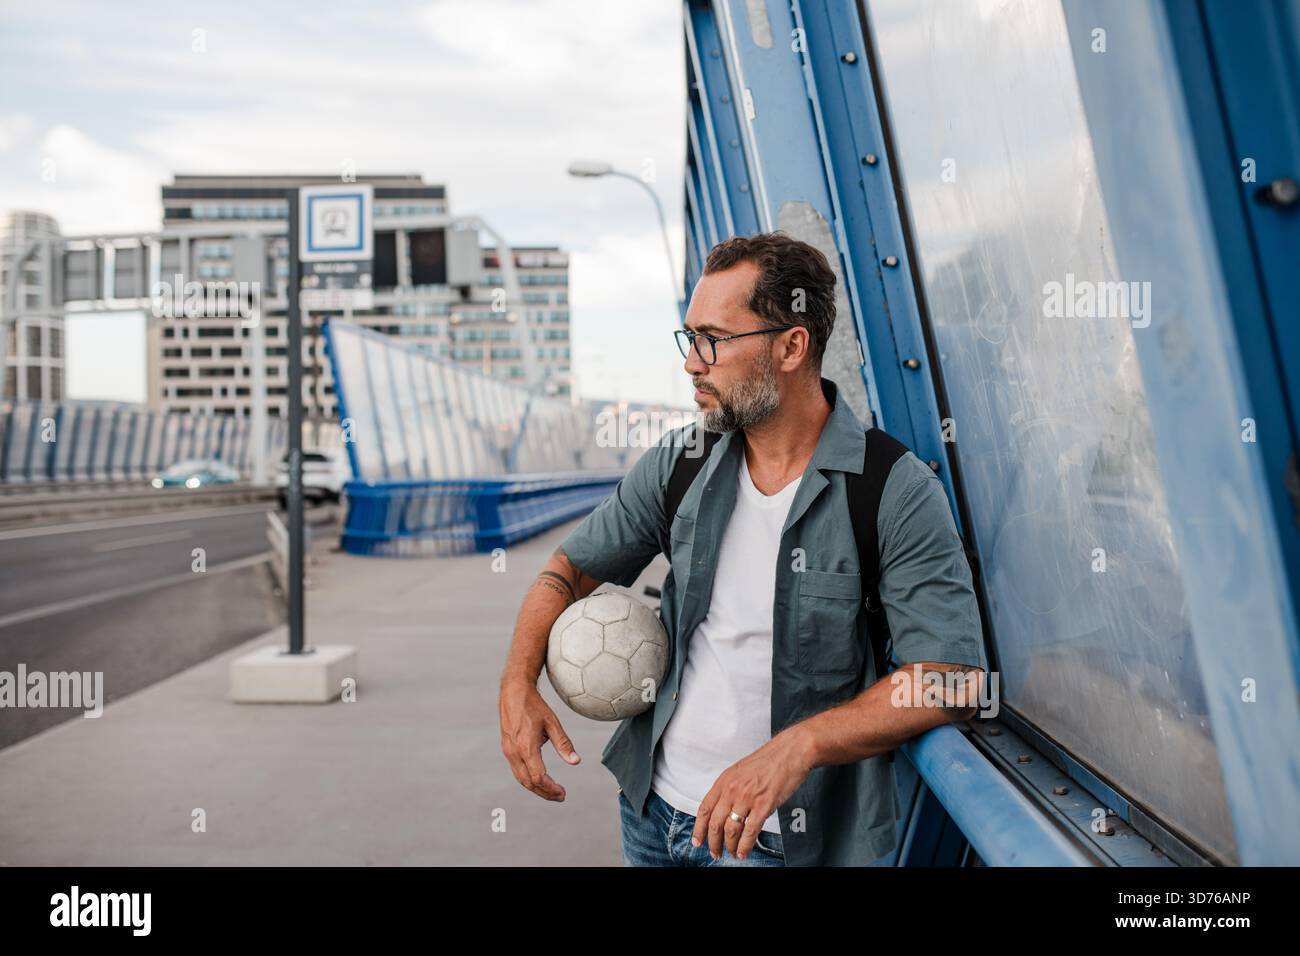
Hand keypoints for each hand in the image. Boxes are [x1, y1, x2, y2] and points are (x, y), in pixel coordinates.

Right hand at [499, 678, 579, 800]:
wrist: (513, 692)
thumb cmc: (534, 706)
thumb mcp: (552, 723)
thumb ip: (564, 744)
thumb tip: (576, 762)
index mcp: (526, 747)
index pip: (538, 777)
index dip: (551, 789)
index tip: (563, 793)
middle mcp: (514, 752)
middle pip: (529, 783)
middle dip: (545, 793)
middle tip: (561, 796)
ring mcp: (508, 751)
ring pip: (521, 779)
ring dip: (536, 788)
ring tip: (552, 791)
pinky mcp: (506, 749)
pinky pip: (517, 771)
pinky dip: (528, 779)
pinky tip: (540, 779)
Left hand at [690, 728, 813, 859]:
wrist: (790, 752)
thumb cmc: (769, 760)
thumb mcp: (740, 770)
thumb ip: (730, 788)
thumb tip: (723, 809)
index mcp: (724, 780)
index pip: (705, 809)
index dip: (699, 828)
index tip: (697, 840)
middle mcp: (732, 789)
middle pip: (715, 823)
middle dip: (713, 842)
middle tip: (715, 853)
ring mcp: (747, 798)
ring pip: (731, 830)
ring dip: (729, 846)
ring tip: (732, 853)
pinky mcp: (763, 805)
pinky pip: (750, 832)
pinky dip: (745, 846)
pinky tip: (744, 852)